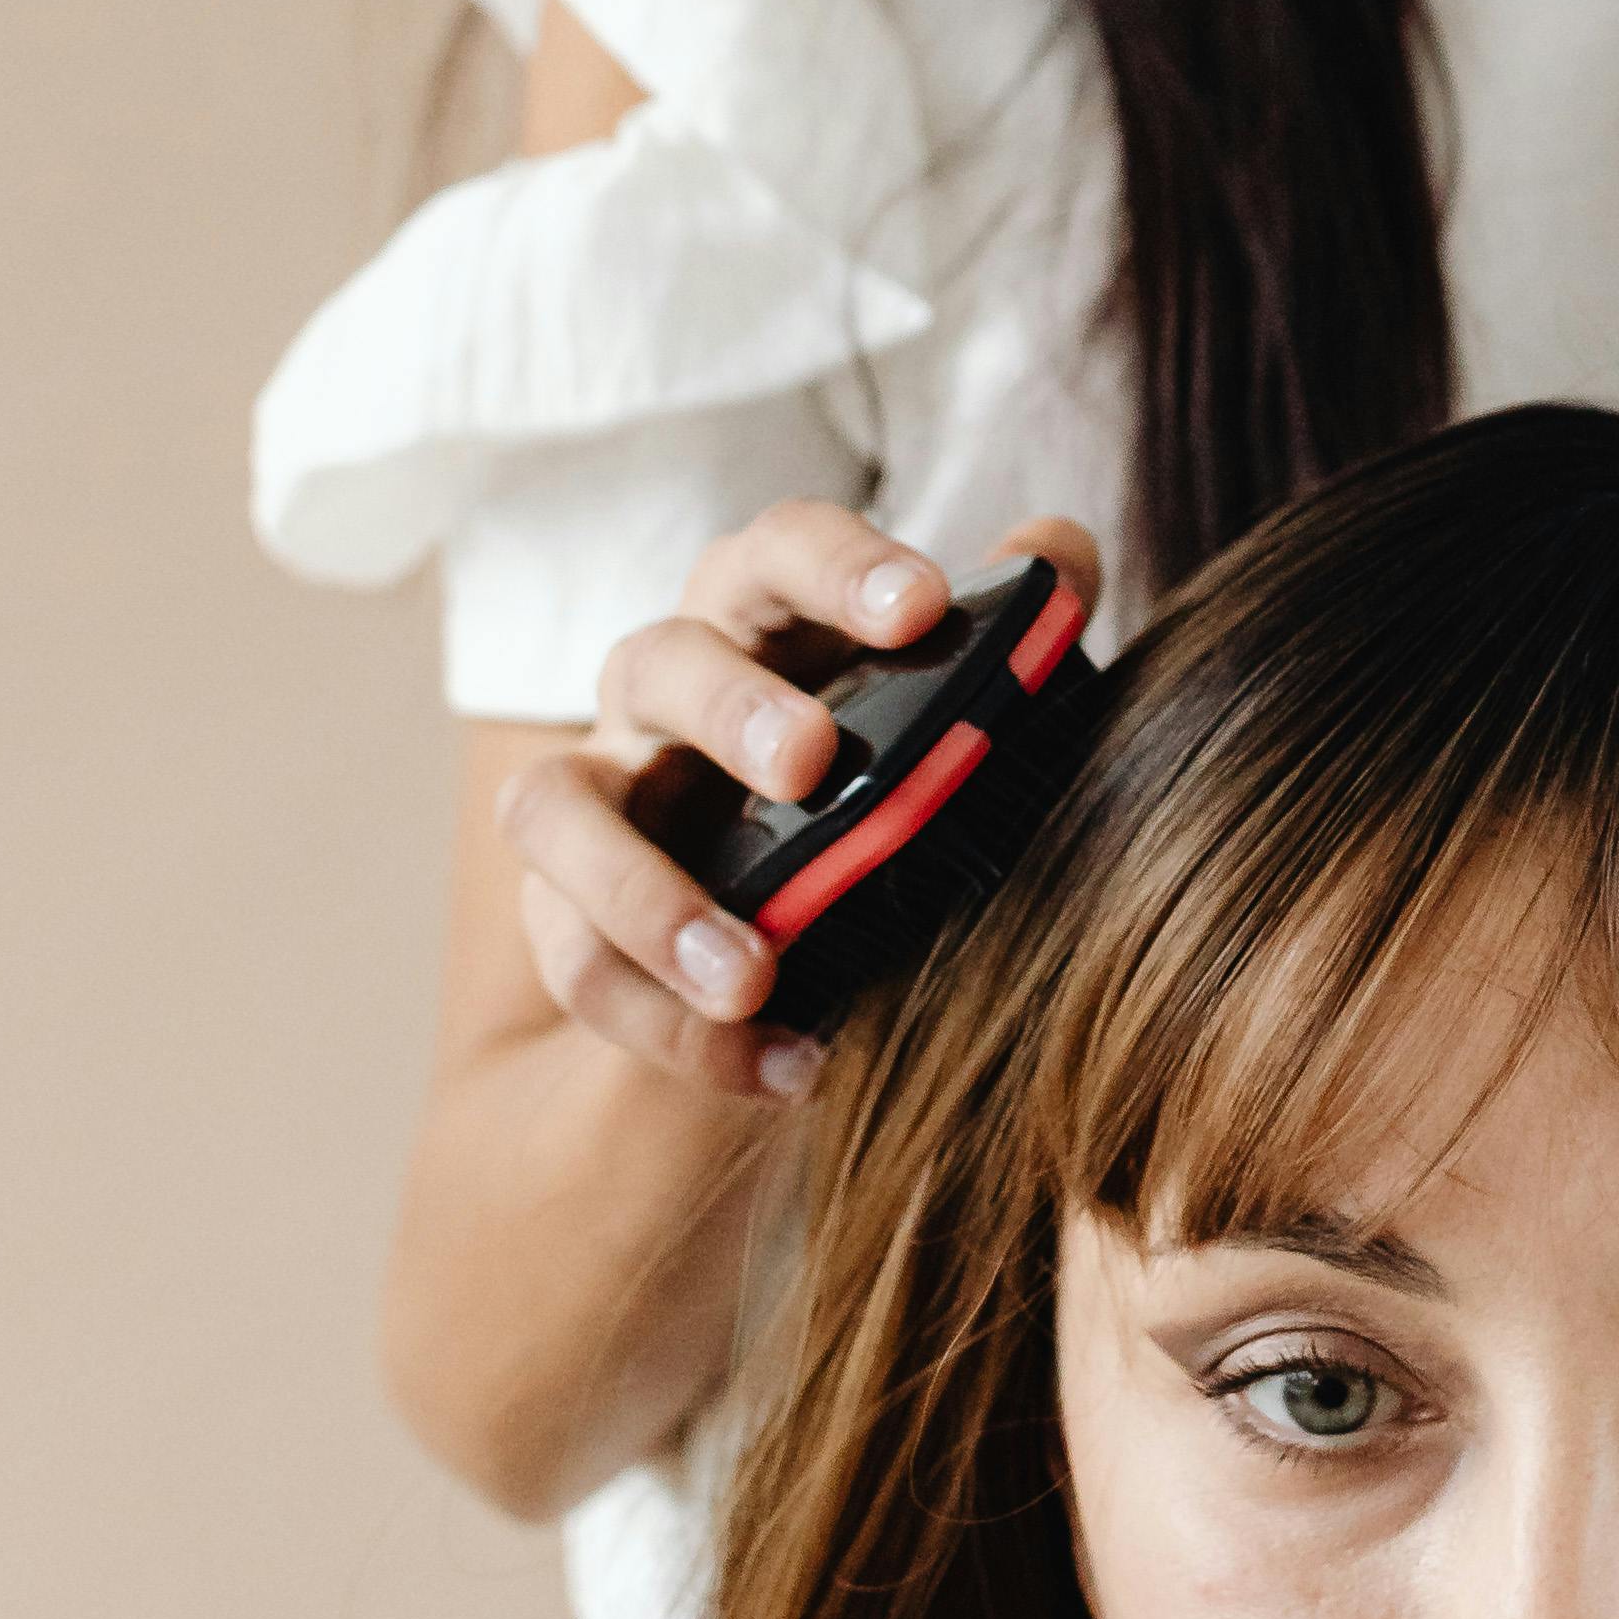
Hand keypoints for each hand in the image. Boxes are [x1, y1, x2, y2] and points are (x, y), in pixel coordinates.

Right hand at [495, 500, 1104, 1102]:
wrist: (785, 932)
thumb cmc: (879, 783)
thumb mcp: (948, 718)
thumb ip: (1009, 637)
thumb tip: (1060, 555)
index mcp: (759, 617)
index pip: (781, 551)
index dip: (842, 565)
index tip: (925, 605)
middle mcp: (657, 687)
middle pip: (661, 659)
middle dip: (731, 707)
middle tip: (811, 764)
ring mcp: (594, 795)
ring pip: (557, 809)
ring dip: (645, 894)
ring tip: (751, 977)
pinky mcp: (558, 913)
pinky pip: (578, 963)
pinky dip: (672, 1028)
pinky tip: (783, 1067)